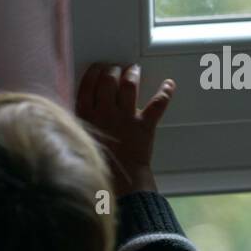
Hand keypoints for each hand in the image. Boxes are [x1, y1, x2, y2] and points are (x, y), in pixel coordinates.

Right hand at [76, 62, 175, 196]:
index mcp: (86, 116)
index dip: (95, 72)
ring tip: (134, 70)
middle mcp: (105, 112)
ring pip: (129, 86)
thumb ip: (83, 120)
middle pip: (108, 80)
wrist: (118, 183)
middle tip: (116, 69)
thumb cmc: (99, 161)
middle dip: (113, 70)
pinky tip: (169, 84)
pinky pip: (158, 104)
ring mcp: (126, 118)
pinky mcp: (144, 125)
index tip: (99, 68)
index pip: (88, 84)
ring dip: (132, 74)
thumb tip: (87, 102)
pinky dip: (165, 92)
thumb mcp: (81, 138)